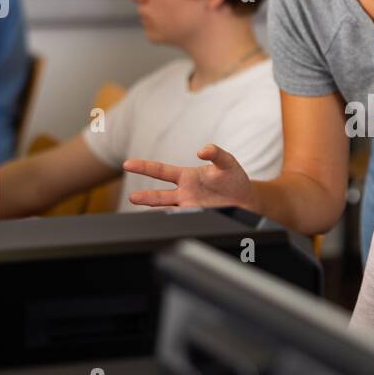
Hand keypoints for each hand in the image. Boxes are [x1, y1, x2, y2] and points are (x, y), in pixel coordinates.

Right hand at [123, 144, 252, 209]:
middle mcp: (184, 192)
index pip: (161, 171)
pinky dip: (174, 221)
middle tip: (131, 197)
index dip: (144, 167)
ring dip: (156, 212)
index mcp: (187, 176)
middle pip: (160, 195)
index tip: (127, 164)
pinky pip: (183, 219)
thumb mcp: (226, 161)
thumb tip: (203, 150)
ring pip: (168, 209)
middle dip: (146, 196)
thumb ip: (216, 153)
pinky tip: (164, 224)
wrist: (246, 199)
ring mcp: (190, 206)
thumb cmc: (233, 178)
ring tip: (144, 214)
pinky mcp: (199, 217)